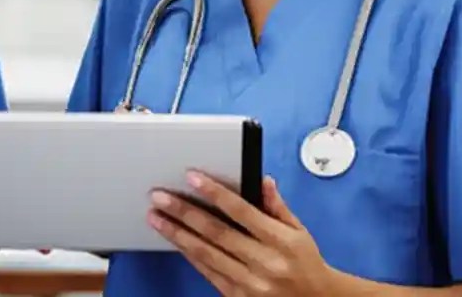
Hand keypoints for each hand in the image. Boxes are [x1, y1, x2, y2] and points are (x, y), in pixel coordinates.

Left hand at [148, 173, 336, 295]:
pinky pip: (207, 272)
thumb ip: (277, 206)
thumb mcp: (299, 231)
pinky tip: (174, 240)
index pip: (242, 211)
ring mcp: (250, 283)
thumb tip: (262, 180)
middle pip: (216, 232)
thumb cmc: (305, 263)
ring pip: (206, 254)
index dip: (214, 193)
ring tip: (156, 217)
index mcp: (280, 241)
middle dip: (184, 212)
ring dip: (177, 234)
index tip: (192, 177)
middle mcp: (264, 262)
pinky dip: (189, 254)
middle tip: (160, 197)